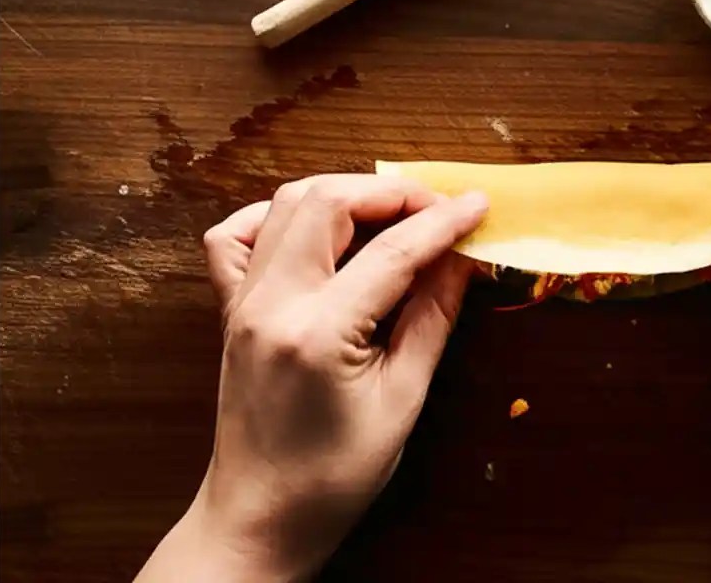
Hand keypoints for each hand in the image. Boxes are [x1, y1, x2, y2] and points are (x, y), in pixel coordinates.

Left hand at [137, 174, 487, 581]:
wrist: (260, 518)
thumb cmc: (335, 476)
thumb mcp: (403, 400)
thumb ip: (432, 318)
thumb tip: (462, 257)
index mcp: (317, 333)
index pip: (391, 251)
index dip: (443, 222)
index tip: (480, 206)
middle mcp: (270, 304)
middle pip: (327, 202)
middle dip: (391, 192)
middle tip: (438, 209)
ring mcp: (241, 303)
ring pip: (286, 205)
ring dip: (345, 195)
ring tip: (393, 214)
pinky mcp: (229, 310)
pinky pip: (237, 236)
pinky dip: (278, 216)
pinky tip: (318, 231)